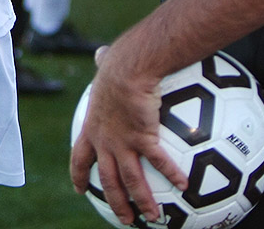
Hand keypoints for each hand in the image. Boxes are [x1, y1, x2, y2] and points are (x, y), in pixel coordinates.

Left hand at [71, 44, 187, 224]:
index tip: (79, 190)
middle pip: (106, 180)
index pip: (80, 157)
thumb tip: (101, 53)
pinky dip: (172, 175)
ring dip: (142, 201)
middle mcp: (105, 141)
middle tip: (123, 218)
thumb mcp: (103, 67)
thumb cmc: (117, 64)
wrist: (127, 68)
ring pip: (130, 181)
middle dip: (115, 201)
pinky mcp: (143, 139)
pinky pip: (160, 163)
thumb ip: (102, 64)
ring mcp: (123, 143)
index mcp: (93, 128)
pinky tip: (184, 186)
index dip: (78, 174)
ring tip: (152, 218)